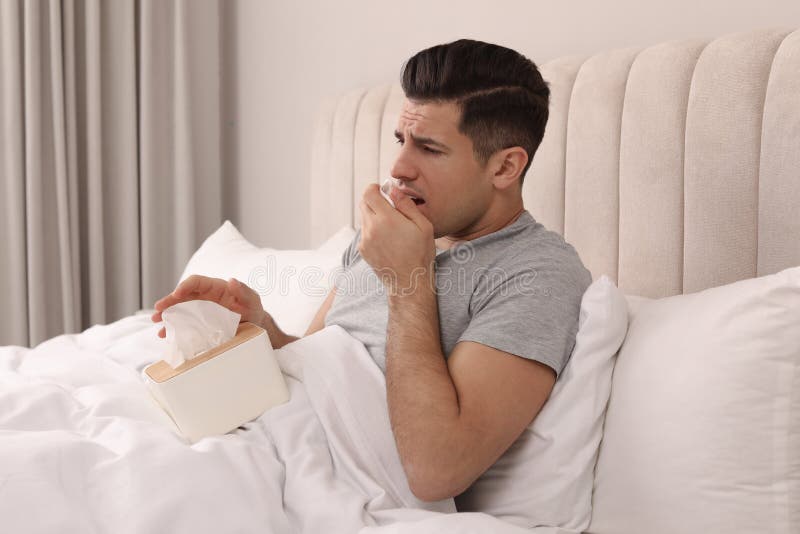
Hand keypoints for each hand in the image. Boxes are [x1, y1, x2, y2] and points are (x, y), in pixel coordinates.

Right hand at [151, 275, 268, 337]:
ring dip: (167, 315)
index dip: (185, 286)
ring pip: (179, 309)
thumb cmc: (253, 309)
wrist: (255, 326)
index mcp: (215, 287)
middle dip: (169, 301)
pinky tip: (165, 334)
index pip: (197, 282)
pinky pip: (183, 323)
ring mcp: (201, 310)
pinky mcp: (200, 322)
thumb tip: (232, 281)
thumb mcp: (252, 300)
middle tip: (157, 309)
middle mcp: (205, 297)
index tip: (176, 294)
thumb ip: (244, 291)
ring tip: (157, 322)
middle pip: (183, 295)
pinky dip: (173, 328)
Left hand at [358, 184, 435, 295]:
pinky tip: (388, 240)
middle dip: (374, 201)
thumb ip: (406, 205)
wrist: (409, 282)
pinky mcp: (363, 250)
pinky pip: (365, 232)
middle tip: (389, 208)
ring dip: (374, 216)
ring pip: (364, 218)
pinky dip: (373, 230)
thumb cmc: (420, 254)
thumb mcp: (423, 226)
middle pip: (363, 204)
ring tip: (392, 228)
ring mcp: (365, 240)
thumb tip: (393, 190)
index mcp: (386, 219)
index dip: (374, 188)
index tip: (383, 191)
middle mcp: (371, 228)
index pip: (368, 193)